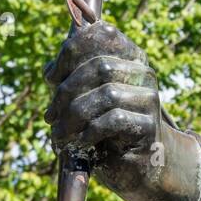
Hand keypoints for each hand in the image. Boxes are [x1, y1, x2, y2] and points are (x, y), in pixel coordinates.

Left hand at [43, 21, 162, 195]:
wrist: (136, 167)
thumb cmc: (106, 131)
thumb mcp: (84, 99)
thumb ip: (69, 80)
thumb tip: (51, 71)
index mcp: (128, 58)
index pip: (103, 33)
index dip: (72, 50)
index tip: (51, 77)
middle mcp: (144, 73)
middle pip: (100, 66)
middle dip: (66, 91)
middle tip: (50, 116)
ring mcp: (150, 99)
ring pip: (107, 94)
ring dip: (75, 116)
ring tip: (60, 135)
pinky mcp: (150, 125)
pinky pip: (114, 120)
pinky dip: (90, 132)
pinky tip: (80, 144)